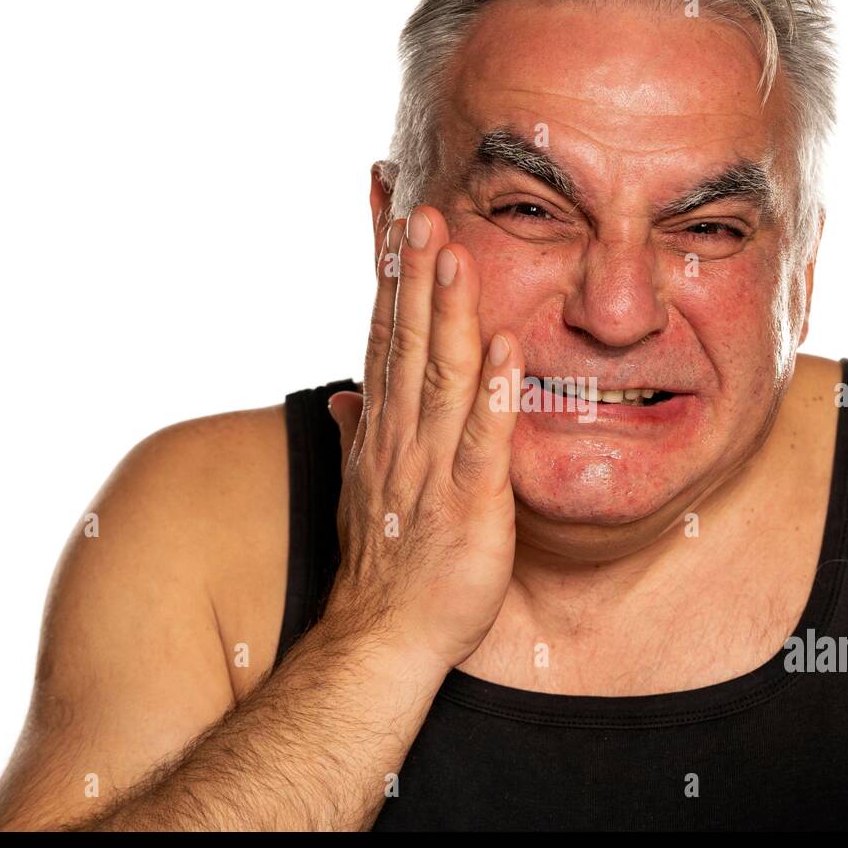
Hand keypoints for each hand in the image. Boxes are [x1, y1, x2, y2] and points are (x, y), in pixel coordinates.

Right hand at [325, 205, 522, 669]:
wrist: (381, 639)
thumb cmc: (383, 564)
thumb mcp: (363, 487)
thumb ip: (359, 432)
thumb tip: (345, 393)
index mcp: (382, 426)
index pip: (382, 333)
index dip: (388, 273)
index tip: (391, 214)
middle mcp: (399, 436)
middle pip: (405, 340)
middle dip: (412, 272)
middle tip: (420, 208)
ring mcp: (430, 468)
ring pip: (438, 377)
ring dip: (446, 314)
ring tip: (454, 253)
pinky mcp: (468, 504)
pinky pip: (481, 442)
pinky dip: (490, 394)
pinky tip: (502, 348)